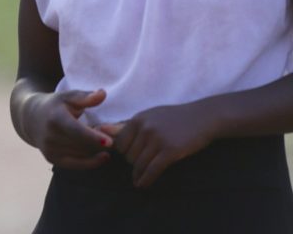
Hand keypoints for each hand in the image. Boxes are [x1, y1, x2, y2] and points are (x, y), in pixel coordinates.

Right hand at [23, 88, 113, 169]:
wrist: (31, 118)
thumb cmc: (55, 105)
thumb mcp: (68, 97)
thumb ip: (86, 97)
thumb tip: (103, 94)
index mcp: (55, 118)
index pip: (76, 130)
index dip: (93, 137)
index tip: (110, 142)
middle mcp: (50, 136)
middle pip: (82, 144)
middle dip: (99, 142)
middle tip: (110, 134)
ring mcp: (49, 149)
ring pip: (81, 155)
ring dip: (95, 150)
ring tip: (101, 140)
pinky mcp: (51, 158)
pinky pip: (77, 164)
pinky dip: (91, 162)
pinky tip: (103, 157)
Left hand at [102, 101, 216, 187]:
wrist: (203, 118)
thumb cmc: (174, 118)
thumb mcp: (148, 117)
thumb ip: (126, 126)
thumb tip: (101, 129)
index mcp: (137, 119)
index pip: (119, 143)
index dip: (123, 153)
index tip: (129, 158)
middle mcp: (144, 128)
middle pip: (127, 154)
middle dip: (131, 162)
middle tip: (138, 167)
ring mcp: (157, 139)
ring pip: (138, 163)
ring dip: (138, 173)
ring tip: (138, 179)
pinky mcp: (170, 150)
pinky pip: (152, 169)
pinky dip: (145, 179)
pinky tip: (142, 185)